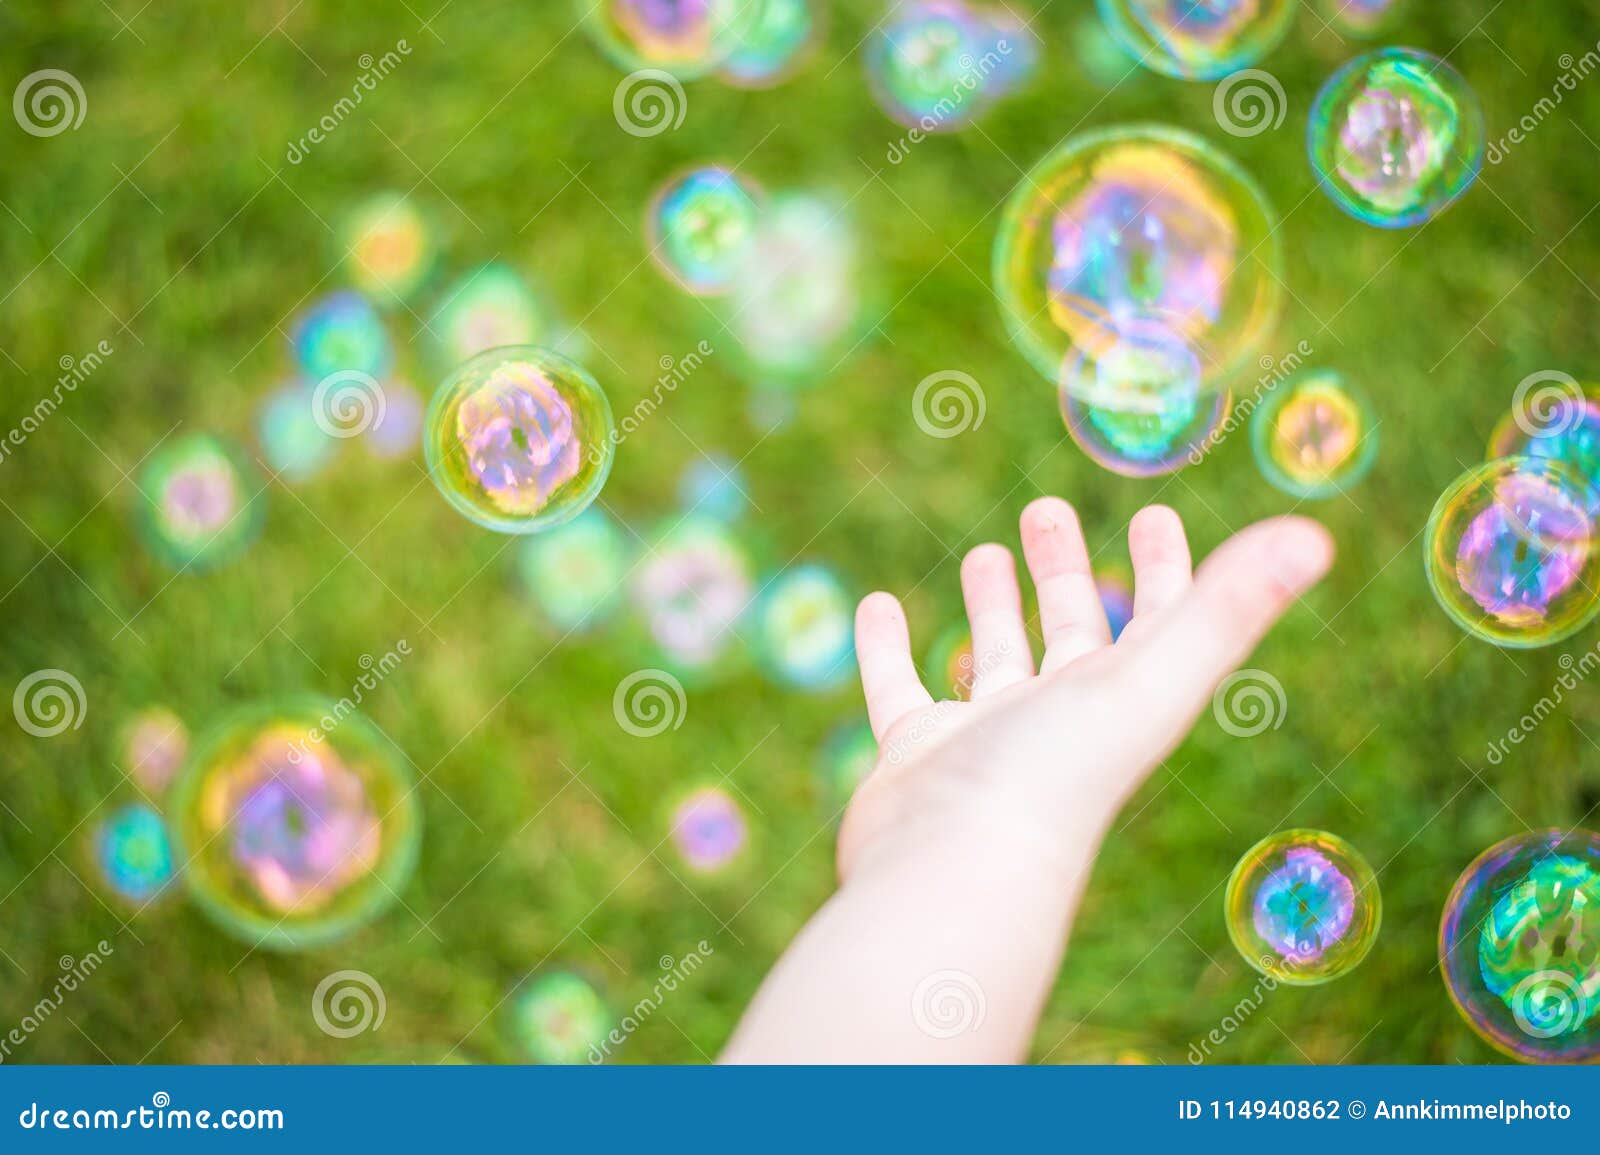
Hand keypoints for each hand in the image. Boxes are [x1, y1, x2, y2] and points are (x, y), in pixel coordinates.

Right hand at [840, 497, 1333, 881]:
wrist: (955, 874)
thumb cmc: (1057, 778)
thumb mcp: (1150, 677)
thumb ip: (1228, 605)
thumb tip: (1314, 534)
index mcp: (1122, 703)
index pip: (1158, 626)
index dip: (1167, 571)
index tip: (1154, 514)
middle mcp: (1059, 721)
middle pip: (1073, 635)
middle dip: (1065, 570)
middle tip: (1046, 509)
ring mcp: (984, 741)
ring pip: (994, 661)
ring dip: (993, 606)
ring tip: (984, 551)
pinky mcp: (916, 756)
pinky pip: (899, 689)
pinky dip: (887, 648)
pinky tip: (876, 603)